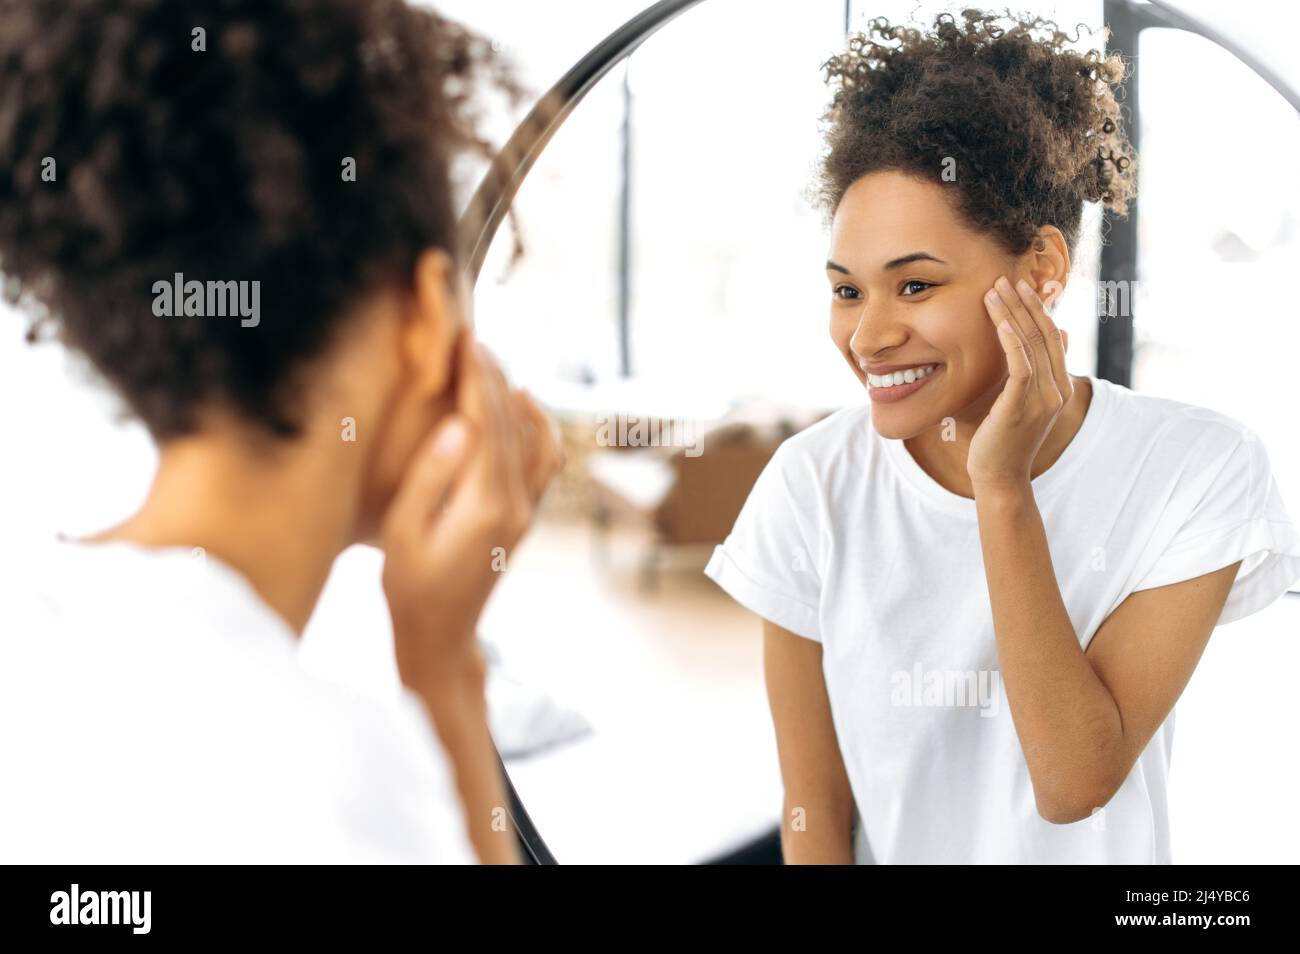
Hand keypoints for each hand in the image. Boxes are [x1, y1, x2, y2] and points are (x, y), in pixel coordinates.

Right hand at [378, 329, 562, 692]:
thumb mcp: (402, 533)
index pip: (485, 424)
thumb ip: (430, 477)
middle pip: (510, 423)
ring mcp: (525, 511)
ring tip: (490, 360)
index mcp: (483, 506)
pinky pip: (544, 461)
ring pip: (532, 439)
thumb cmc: (409, 587)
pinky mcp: (524, 516)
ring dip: (513, 396)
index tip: (466, 339)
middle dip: (492, 376)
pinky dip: (539, 426)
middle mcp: (515, 505)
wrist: (440, 636)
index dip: (475, 378)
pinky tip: (525, 401)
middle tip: (474, 336)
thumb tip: (459, 425)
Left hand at [967, 275, 1071, 489]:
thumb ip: (1039, 370)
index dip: (1036, 309)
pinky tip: (1002, 322)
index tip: (1019, 286)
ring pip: (1032, 345)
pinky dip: (1013, 341)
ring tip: (995, 291)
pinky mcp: (1023, 407)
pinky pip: (1022, 367)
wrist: (1000, 477)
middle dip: (1024, 304)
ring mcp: (1043, 399)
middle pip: (1044, 335)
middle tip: (1005, 279)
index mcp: (1060, 386)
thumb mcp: (1024, 399)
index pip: (1052, 337)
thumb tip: (1063, 334)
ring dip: (1013, 315)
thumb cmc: (1004, 438)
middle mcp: (1057, 390)